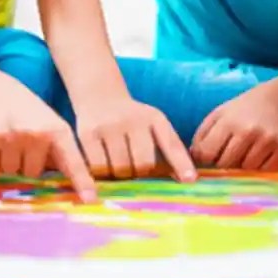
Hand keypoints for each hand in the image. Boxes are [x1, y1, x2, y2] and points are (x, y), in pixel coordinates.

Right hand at [0, 70, 98, 201]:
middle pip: (32, 173)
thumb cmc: (18, 105)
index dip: (82, 181)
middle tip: (17, 142)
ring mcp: (12, 136)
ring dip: (4, 162)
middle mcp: (36, 133)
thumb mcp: (43, 120)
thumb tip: (67, 180)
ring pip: (9, 172)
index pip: (72, 160)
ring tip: (2, 140)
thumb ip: (54, 148)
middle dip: (24, 163)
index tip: (90, 199)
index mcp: (55, 129)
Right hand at [76, 97, 196, 181]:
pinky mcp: (87, 134)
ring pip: (119, 169)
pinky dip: (101, 175)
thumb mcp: (154, 125)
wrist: (99, 96)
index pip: (171, 144)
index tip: (190, 181)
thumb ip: (169, 148)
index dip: (181, 164)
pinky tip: (102, 169)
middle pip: (142, 165)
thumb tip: (186, 180)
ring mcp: (109, 126)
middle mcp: (133, 120)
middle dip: (140, 175)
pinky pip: (97, 167)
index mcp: (154, 118)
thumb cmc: (132, 120)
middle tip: (134, 173)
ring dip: (119, 177)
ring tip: (117, 170)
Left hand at [192, 81, 277, 170]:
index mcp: (229, 121)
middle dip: (223, 164)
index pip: (207, 153)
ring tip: (245, 154)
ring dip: (242, 167)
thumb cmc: (245, 108)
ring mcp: (269, 141)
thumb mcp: (220, 113)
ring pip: (246, 171)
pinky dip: (260, 169)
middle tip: (228, 156)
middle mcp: (249, 131)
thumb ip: (202, 134)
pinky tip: (260, 157)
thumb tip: (192, 159)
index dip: (205, 159)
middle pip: (226, 165)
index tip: (209, 157)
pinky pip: (265, 172)